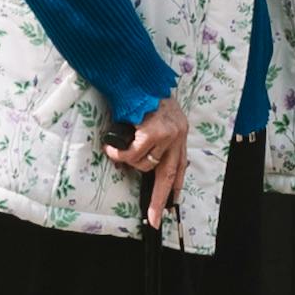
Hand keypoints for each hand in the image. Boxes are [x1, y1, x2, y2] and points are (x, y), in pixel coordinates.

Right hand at [105, 93, 191, 229]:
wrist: (133, 75)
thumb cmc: (138, 93)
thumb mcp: (153, 116)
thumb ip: (153, 137)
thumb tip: (141, 160)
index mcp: (178, 131)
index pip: (180, 164)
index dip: (175, 186)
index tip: (172, 204)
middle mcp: (177, 133)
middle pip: (169, 175)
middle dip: (158, 199)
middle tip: (153, 218)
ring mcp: (168, 134)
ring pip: (144, 165)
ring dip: (128, 160)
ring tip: (118, 148)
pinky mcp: (154, 133)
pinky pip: (133, 156)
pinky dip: (120, 155)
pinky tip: (113, 148)